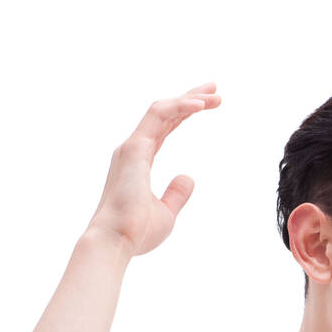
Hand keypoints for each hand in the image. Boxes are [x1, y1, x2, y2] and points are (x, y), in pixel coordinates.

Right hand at [86, 82, 220, 256]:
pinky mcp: (134, 148)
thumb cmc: (137, 232)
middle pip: (165, 114)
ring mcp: (132, 147)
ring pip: (161, 109)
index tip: (208, 103)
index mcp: (139, 162)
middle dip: (189, 98)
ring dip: (188, 98)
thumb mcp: (166, 213)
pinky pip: (159, 116)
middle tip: (215, 90)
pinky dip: (180, 106)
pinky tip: (201, 105)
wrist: (116, 241)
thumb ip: (177, 193)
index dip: (185, 113)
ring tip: (214, 94)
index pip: (165, 128)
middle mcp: (133, 149)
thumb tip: (188, 177)